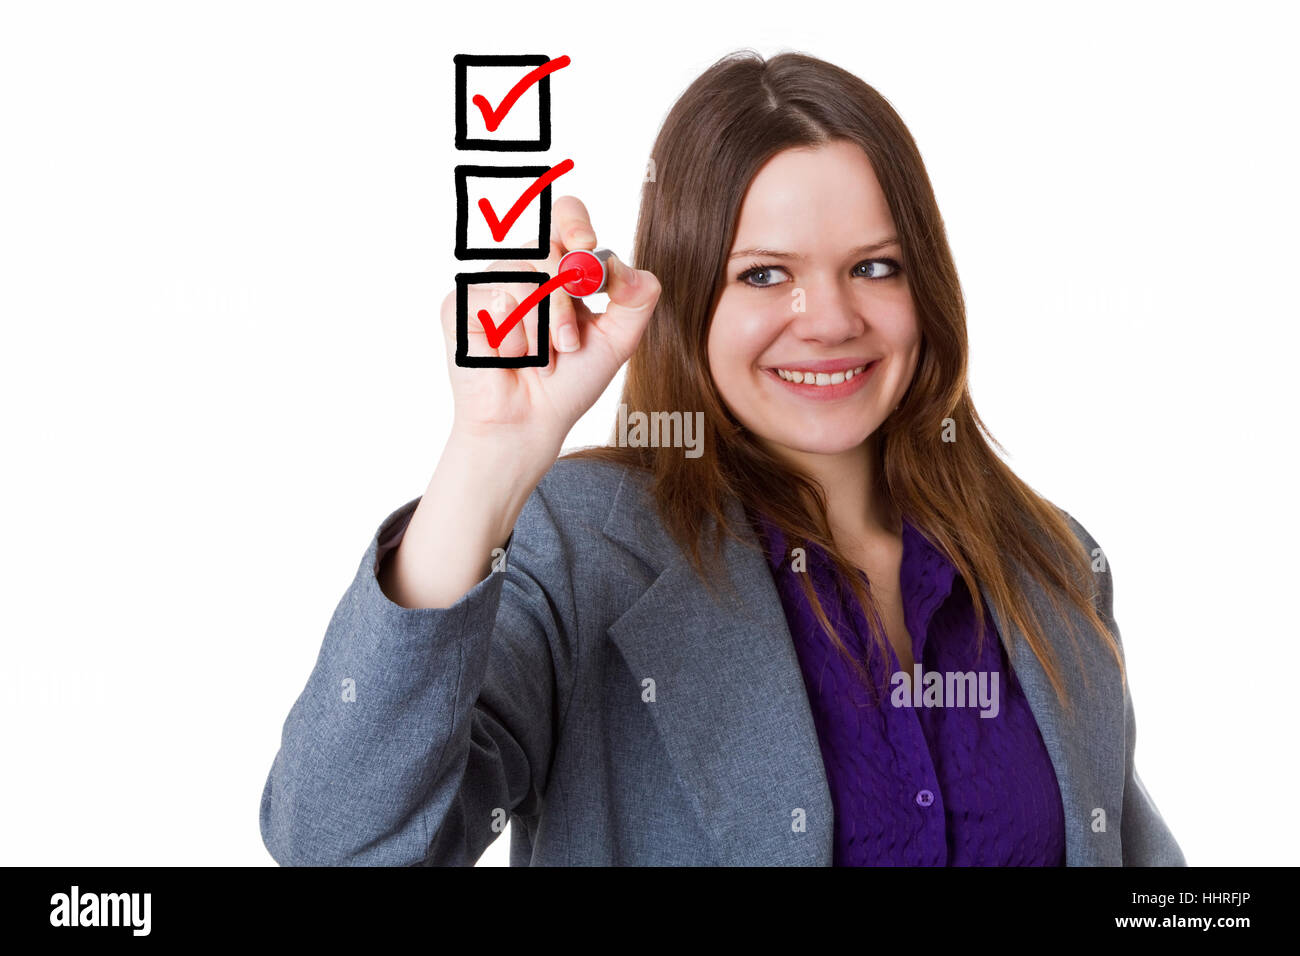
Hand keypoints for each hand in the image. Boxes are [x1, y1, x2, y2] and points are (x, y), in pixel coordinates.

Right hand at [439, 195, 660, 461]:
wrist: (531, 421)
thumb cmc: (570, 382)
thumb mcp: (618, 339)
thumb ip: (636, 299)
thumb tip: (625, 265)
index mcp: (560, 267)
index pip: (565, 215)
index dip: (575, 222)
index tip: (587, 248)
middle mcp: (523, 268)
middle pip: (546, 248)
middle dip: (564, 302)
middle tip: (568, 343)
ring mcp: (490, 283)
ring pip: (522, 276)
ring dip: (542, 327)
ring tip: (541, 359)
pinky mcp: (459, 304)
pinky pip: (493, 300)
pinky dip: (512, 339)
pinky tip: (507, 359)